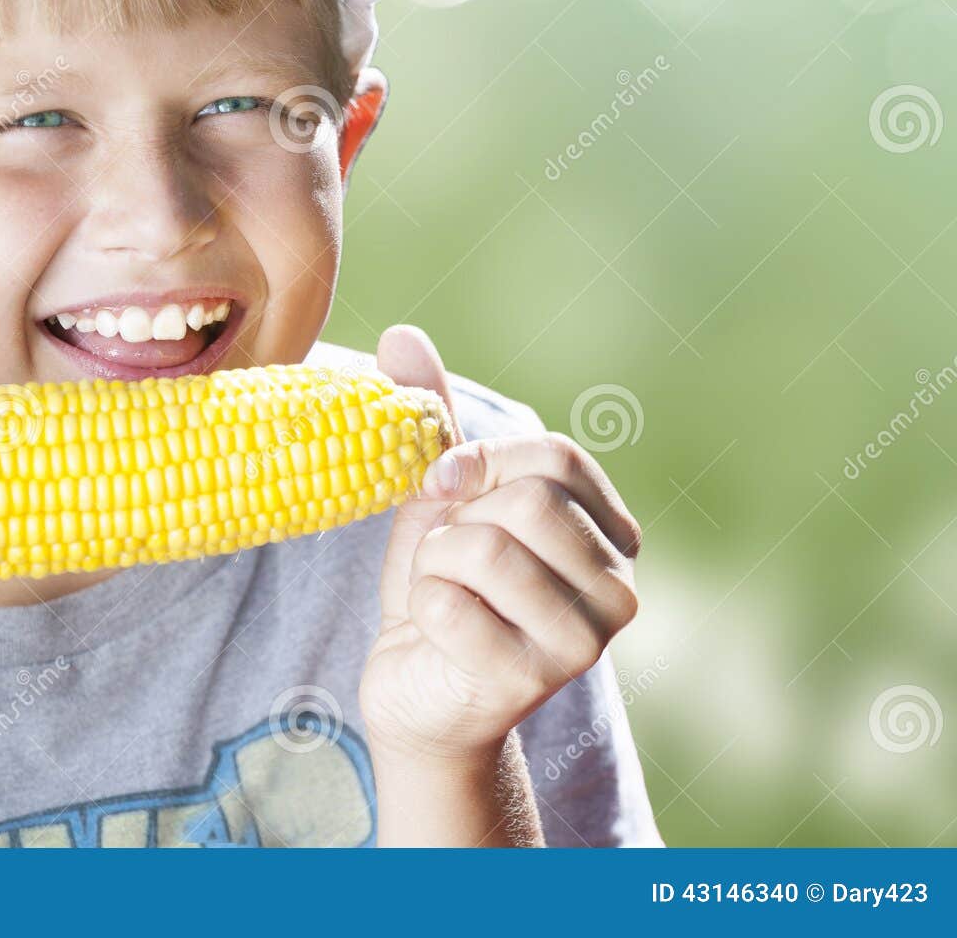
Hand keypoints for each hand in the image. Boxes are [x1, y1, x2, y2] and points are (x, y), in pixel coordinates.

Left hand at [359, 326, 641, 766]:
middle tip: (448, 558)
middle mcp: (619, 588)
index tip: (444, 482)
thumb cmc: (443, 585)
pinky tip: (438, 635)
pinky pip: (449, 605)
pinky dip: (421, 608)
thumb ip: (432, 416)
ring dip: (434, 565)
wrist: (417, 688)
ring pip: (484, 550)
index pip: (557, 458)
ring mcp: (584, 642)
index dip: (484, 458)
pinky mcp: (532, 681)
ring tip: (444, 593)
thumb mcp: (442, 495)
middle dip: (457, 522)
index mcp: (610, 533)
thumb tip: (400, 332)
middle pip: (526, 502)